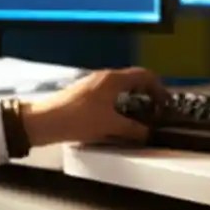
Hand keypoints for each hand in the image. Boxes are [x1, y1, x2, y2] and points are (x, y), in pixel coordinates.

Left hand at [21, 67, 167, 147]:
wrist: (44, 122)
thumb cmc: (76, 119)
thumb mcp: (109, 126)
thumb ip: (132, 129)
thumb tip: (146, 133)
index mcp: (113, 79)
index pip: (145, 76)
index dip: (159, 88)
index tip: (165, 103)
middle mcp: (104, 78)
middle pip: (133, 80)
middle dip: (148, 93)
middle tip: (156, 109)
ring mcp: (93, 85)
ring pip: (121, 88)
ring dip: (133, 100)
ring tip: (139, 117)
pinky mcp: (85, 95)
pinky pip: (110, 96)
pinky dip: (120, 104)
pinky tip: (118, 120)